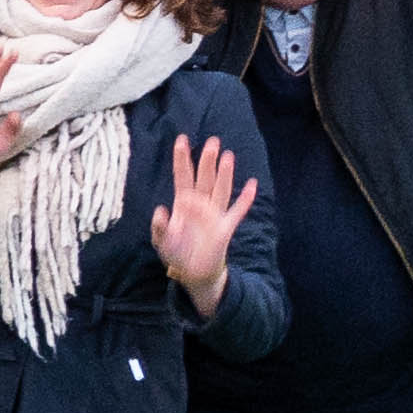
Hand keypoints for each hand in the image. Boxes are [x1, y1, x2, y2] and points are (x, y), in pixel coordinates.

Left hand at [151, 131, 254, 311]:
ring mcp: (214, 215)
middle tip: (212, 141)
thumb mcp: (161, 240)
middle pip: (204, 178)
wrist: (193, 272)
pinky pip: (238, 210)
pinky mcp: (226, 228)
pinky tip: (253, 184)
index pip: (183, 176)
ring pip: (221, 189)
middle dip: (207, 160)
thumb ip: (159, 227)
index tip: (181, 139)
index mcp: (182, 204)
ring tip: (228, 156)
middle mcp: (200, 205)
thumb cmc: (175, 252)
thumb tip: (161, 210)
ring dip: (225, 174)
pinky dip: (246, 198)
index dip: (181, 159)